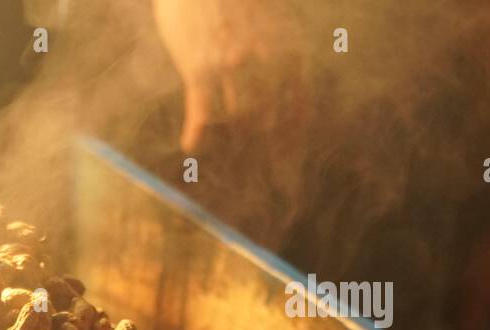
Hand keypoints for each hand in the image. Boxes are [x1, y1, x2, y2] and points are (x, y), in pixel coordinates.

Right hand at [152, 0, 305, 152]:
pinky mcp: (199, 67)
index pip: (298, 101)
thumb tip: (287, 77)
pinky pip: (201, 111)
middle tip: (260, 154)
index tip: (289, 148)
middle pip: (268, 114)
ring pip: (237, 114)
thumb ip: (281, 46)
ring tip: (226, 139)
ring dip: (231, 130)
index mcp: (288, 44)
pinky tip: (191, 145)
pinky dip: (196, 132)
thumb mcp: (271, 14)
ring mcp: (232, 65)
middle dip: (263, 136)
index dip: (293, 130)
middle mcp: (264, 58)